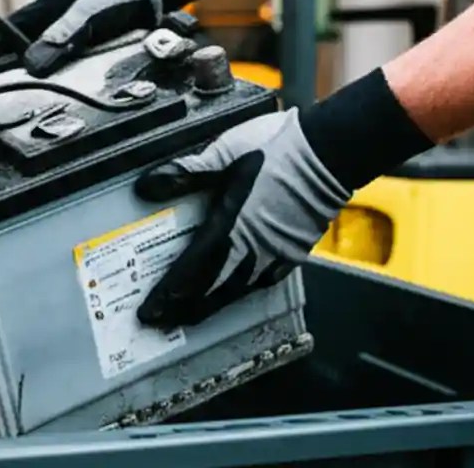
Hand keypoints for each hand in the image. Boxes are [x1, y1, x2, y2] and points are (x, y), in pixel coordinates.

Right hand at [0, 0, 162, 75]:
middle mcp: (46, 16)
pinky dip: (35, 70)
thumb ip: (64, 36)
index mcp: (42, 5)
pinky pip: (50, 56)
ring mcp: (60, 26)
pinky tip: (30, 85)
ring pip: (26, 52)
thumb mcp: (92, 12)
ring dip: (7, 71)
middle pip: (6, 46)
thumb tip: (33, 65)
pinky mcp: (77, 36)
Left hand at [133, 109, 350, 328]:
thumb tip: (146, 186)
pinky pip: (265, 281)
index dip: (168, 294)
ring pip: (238, 290)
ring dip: (212, 305)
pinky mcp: (295, 250)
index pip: (190, 269)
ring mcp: (275, 252)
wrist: (327, 151)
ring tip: (192, 316)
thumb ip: (185, 172)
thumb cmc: (275, 149)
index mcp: (228, 225)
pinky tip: (238, 294)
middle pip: (211, 289)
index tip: (150, 312)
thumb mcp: (222, 152)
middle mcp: (250, 247)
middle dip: (184, 308)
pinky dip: (245, 292)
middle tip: (164, 323)